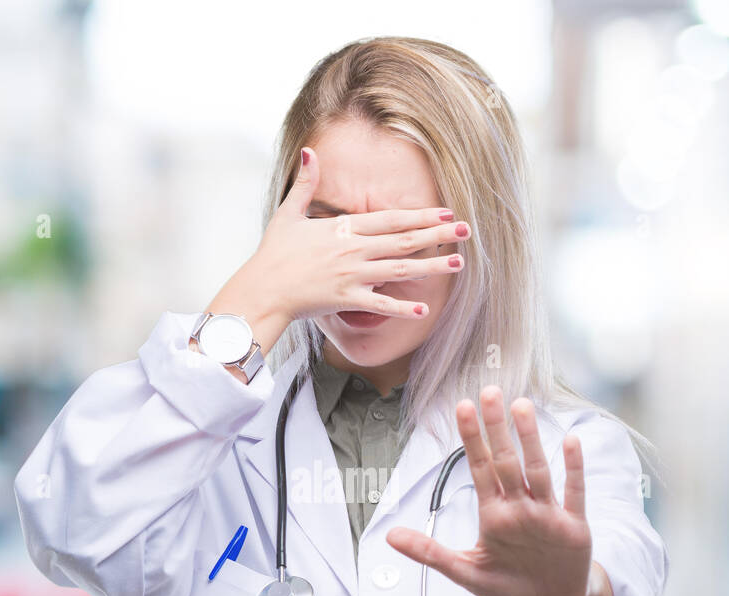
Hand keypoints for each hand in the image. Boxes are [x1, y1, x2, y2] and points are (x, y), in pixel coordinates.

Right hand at [246, 145, 470, 323]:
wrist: (262, 289)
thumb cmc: (274, 254)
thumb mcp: (288, 213)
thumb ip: (305, 183)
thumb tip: (309, 151)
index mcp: (343, 228)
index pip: (391, 219)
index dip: (421, 215)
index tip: (445, 212)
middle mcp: (353, 250)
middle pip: (403, 240)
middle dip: (437, 234)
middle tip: (466, 230)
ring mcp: (352, 275)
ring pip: (400, 269)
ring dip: (431, 266)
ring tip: (458, 263)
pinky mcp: (346, 299)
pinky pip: (380, 305)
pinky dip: (402, 308)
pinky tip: (424, 310)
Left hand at [385, 387, 612, 595]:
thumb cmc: (510, 586)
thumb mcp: (466, 573)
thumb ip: (430, 553)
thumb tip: (390, 536)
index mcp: (494, 514)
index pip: (480, 468)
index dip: (472, 438)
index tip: (463, 407)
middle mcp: (519, 506)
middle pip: (506, 461)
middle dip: (497, 428)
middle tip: (489, 392)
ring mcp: (547, 514)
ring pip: (538, 470)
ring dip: (530, 439)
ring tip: (521, 407)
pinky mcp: (573, 526)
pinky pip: (574, 493)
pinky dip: (574, 469)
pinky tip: (570, 443)